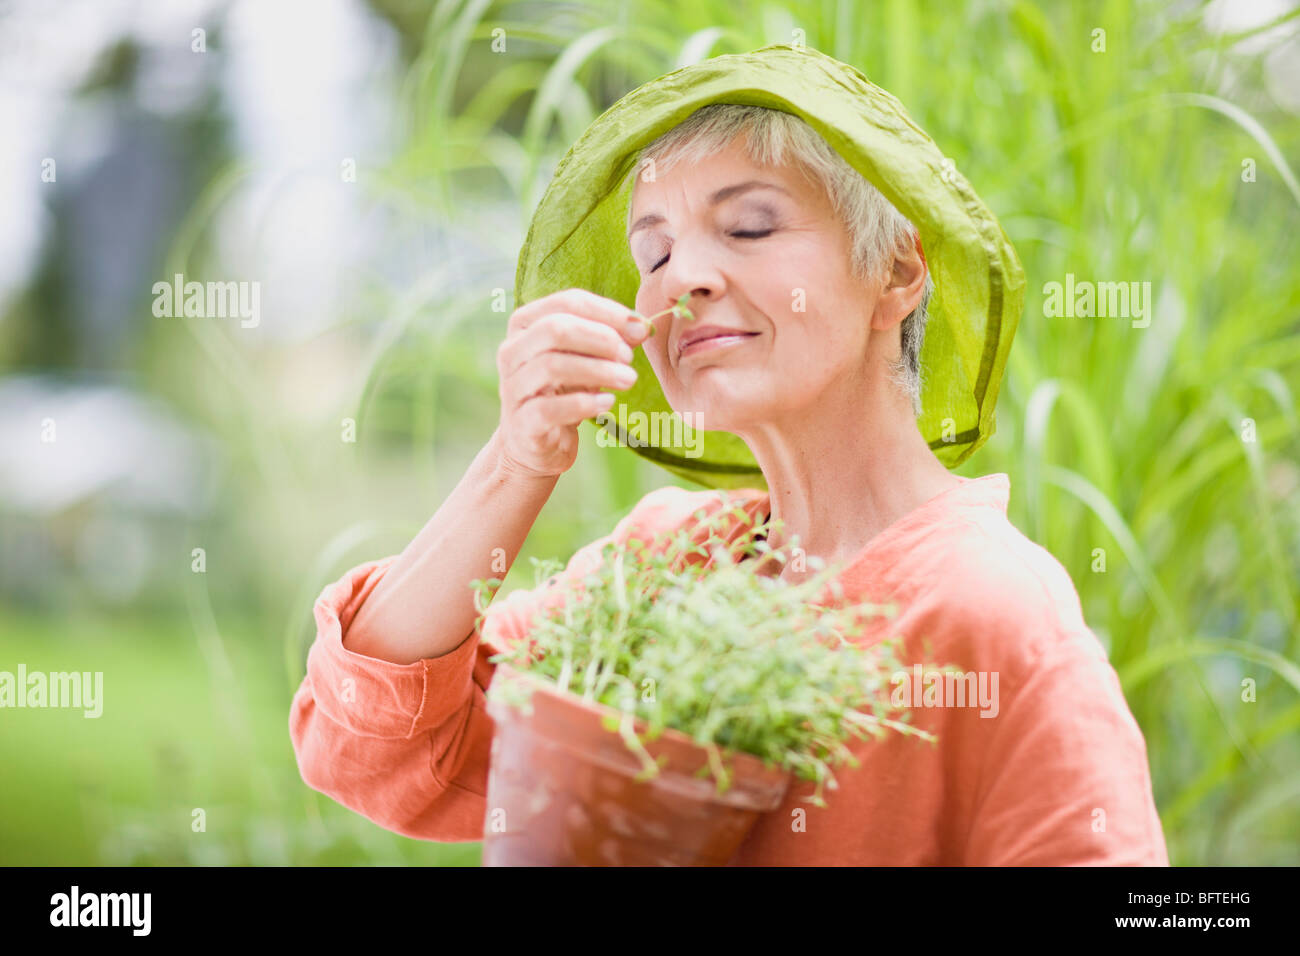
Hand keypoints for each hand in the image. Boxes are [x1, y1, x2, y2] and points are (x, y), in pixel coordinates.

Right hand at [494, 289, 649, 478]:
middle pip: (555, 329)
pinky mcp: (521, 422)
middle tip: (629, 357)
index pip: (567, 302)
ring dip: (599, 371)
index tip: (639, 327)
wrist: (536, 443)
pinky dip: (583, 404)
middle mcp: (512, 351)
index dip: (607, 312)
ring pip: (553, 366)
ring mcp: (513, 387)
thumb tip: (641, 326)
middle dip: (600, 339)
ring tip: (628, 379)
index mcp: (525, 324)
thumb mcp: (585, 359)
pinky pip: (549, 408)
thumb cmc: (563, 392)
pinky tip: (607, 403)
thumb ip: (609, 339)